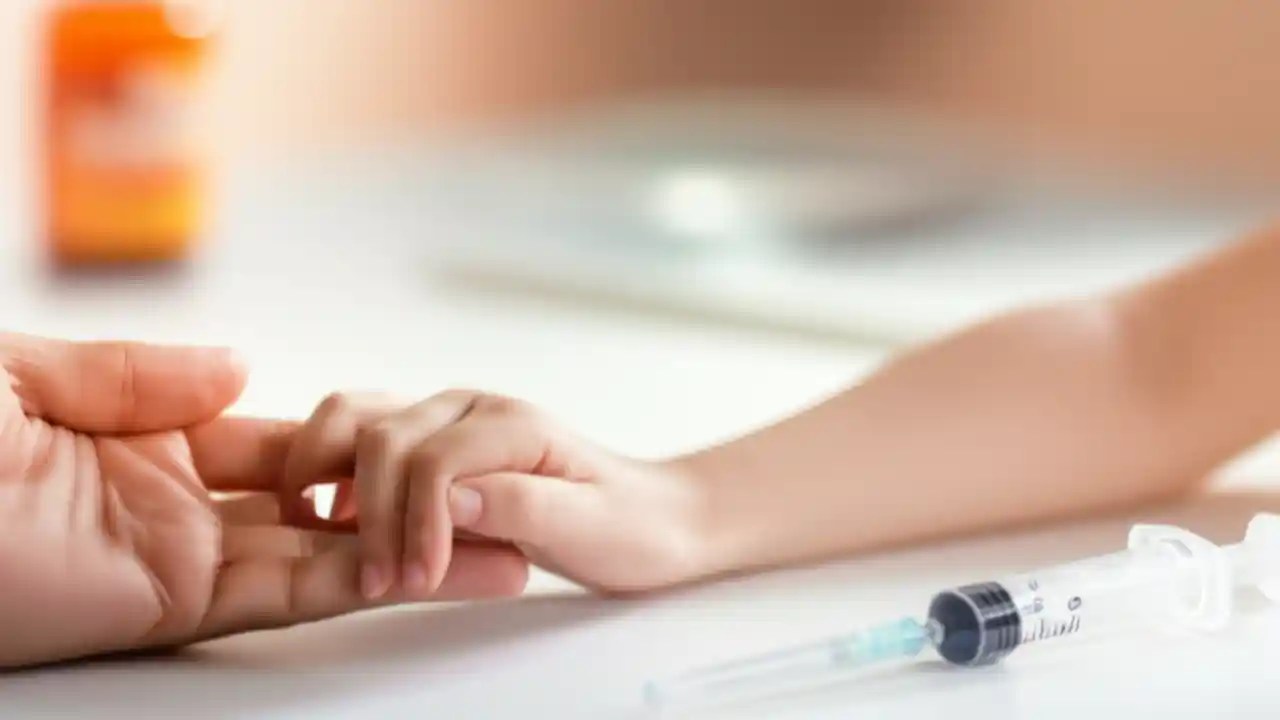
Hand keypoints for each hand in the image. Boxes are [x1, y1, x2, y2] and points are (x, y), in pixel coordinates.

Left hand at [0, 336, 526, 667]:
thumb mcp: (24, 374)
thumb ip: (138, 375)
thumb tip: (242, 370)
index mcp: (146, 441)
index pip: (280, 443)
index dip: (355, 443)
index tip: (426, 438)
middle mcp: (179, 505)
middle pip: (325, 504)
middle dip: (411, 504)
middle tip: (495, 496)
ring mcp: (183, 559)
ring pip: (330, 557)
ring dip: (418, 553)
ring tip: (512, 545)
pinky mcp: (177, 605)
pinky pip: (292, 593)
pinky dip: (369, 583)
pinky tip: (437, 570)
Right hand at [279, 391, 714, 596]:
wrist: (650, 518)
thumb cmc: (629, 525)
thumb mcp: (593, 526)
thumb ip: (526, 507)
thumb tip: (454, 498)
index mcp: (514, 423)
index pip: (435, 459)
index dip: (415, 520)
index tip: (417, 579)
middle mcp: (472, 409)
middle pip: (385, 436)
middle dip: (370, 513)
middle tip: (377, 583)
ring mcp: (446, 421)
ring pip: (358, 420)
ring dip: (327, 473)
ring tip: (316, 532)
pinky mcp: (429, 445)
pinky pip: (360, 441)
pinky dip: (331, 471)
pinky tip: (330, 521)